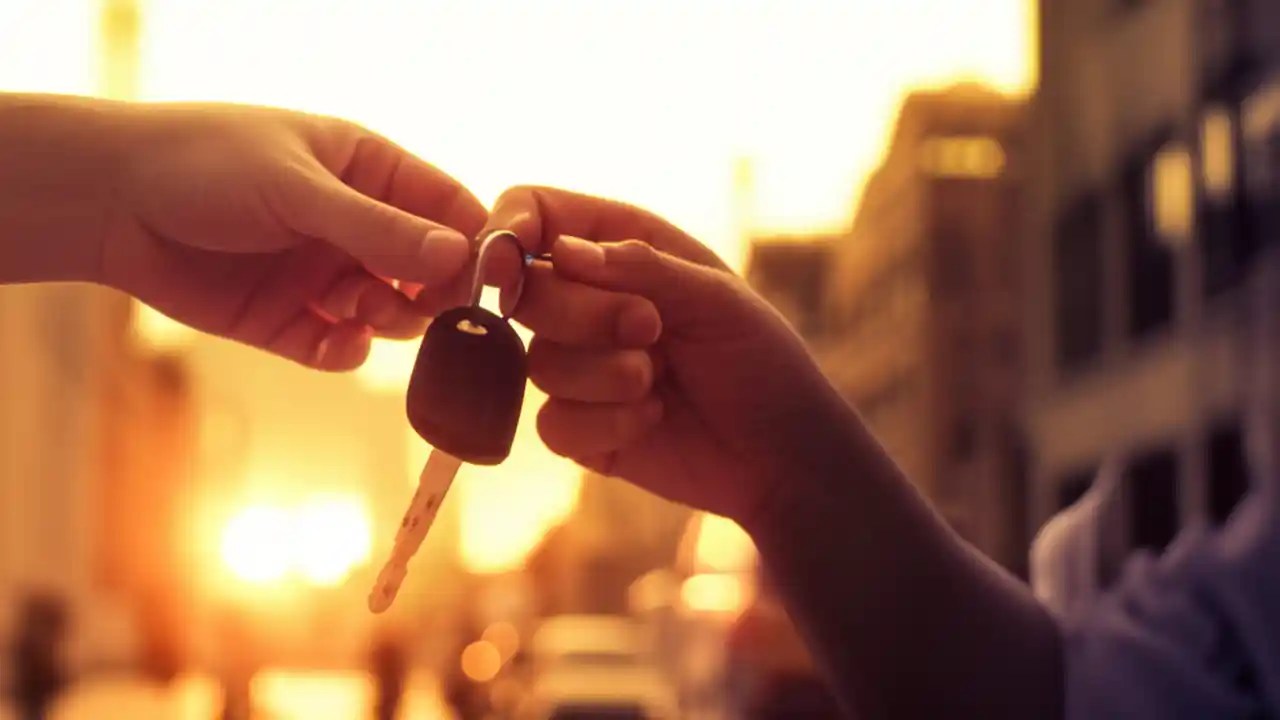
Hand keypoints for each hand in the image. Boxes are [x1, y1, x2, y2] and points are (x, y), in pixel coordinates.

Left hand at [101, 101, 485, 368]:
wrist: (109, 203)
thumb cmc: (205, 165)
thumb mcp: (299, 189)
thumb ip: (379, 228)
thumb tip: (460, 256)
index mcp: (368, 171)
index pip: (446, 208)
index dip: (473, 245)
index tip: (489, 282)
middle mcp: (355, 225)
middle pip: (427, 271)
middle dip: (433, 294)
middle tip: (425, 308)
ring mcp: (323, 274)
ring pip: (389, 312)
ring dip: (389, 319)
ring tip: (363, 311)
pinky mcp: (289, 320)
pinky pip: (339, 347)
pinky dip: (346, 351)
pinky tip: (338, 341)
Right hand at [485, 187, 853, 523]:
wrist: (781, 455)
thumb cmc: (762, 361)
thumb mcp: (718, 299)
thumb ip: (642, 266)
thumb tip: (561, 251)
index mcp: (619, 247)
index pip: (535, 211)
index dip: (508, 231)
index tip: (510, 265)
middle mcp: (587, 300)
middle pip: (524, 290)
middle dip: (585, 314)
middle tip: (650, 328)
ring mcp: (577, 366)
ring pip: (538, 363)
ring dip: (606, 375)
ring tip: (660, 381)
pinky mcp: (578, 428)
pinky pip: (551, 423)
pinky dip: (606, 423)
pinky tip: (652, 419)